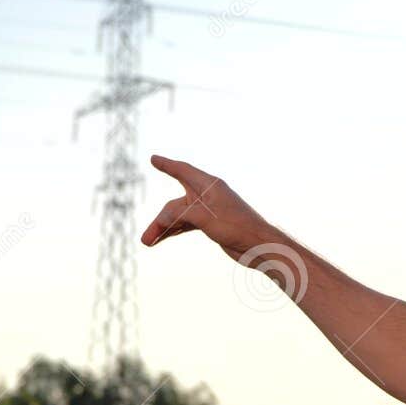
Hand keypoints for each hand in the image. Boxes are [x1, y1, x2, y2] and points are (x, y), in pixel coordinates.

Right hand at [140, 155, 273, 262]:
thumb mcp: (204, 217)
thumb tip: (160, 221)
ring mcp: (209, 211)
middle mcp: (208, 196)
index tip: (153, 158)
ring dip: (163, 228)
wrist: (260, 246)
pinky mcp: (211, 225)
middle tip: (145, 239)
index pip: (183, 170)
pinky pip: (186, 225)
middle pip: (175, 203)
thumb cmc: (237, 227)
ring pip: (179, 216)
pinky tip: (161, 238)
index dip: (167, 165)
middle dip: (159, 219)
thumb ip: (179, 214)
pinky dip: (174, 231)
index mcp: (209, 185)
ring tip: (147, 242)